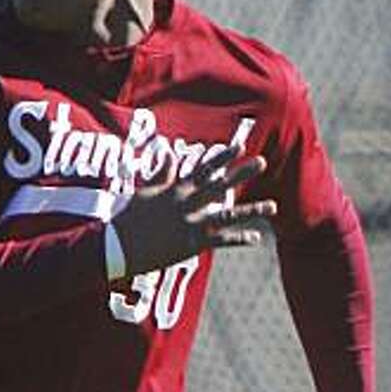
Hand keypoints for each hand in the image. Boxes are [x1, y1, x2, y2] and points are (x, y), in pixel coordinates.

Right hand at [111, 143, 276, 276]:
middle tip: (262, 162)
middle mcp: (187, 204)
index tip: (238, 146)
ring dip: (251, 210)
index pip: (202, 169)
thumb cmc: (128, 219)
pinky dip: (238, 240)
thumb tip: (169, 154)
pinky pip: (220, 242)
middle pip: (219, 186)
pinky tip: (256, 238)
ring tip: (273, 206)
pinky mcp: (190, 245)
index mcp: (176, 190)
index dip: (221, 157)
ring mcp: (190, 224)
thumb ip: (161, 174)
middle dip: (241, 173)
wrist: (117, 245)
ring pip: (227, 215)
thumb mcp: (145, 193)